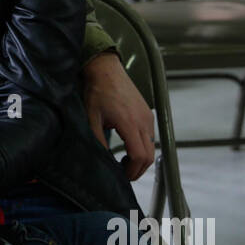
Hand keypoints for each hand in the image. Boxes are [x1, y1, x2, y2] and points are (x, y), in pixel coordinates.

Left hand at [83, 51, 154, 179]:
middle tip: (123, 172)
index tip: (121, 175)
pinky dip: (143, 147)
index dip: (132, 171)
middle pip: (149, 156)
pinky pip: (150, 137)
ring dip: (141, 158)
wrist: (106, 70)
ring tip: (124, 160)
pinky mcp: (148, 114)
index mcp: (130, 123)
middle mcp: (143, 121)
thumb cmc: (98, 91)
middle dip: (138, 169)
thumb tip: (102, 160)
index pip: (139, 156)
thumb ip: (98, 141)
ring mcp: (148, 117)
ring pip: (152, 147)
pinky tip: (129, 146)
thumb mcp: (92, 119)